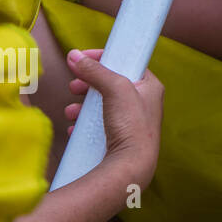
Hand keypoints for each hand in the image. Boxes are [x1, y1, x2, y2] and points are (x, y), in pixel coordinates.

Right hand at [63, 49, 162, 190]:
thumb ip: (96, 70)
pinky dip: (84, 124)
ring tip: (71, 111)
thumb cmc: (131, 124)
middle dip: (88, 84)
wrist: (131, 166)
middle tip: (74, 87)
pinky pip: (97, 126)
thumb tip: (74, 55)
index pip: (127, 62)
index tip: (82, 57)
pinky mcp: (119, 139)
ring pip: (101, 106)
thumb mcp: (115, 88)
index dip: (105, 58)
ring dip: (82, 106)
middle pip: (111, 84)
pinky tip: (74, 128)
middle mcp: (144, 102)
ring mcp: (131, 122)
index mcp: (150, 86)